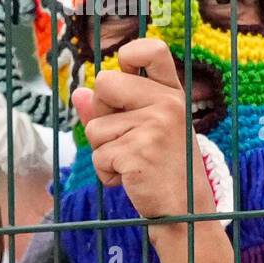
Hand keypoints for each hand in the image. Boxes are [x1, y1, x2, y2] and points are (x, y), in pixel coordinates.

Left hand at [72, 38, 214, 242]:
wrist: (184, 212)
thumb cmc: (164, 170)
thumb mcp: (146, 131)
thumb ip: (112, 110)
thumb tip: (79, 93)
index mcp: (172, 94)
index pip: (152, 49)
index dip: (129, 54)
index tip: (125, 71)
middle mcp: (167, 104)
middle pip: (105, 83)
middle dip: (102, 114)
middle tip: (126, 138)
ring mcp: (155, 126)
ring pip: (95, 127)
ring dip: (104, 151)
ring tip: (132, 163)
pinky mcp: (138, 151)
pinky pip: (98, 155)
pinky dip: (107, 172)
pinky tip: (131, 178)